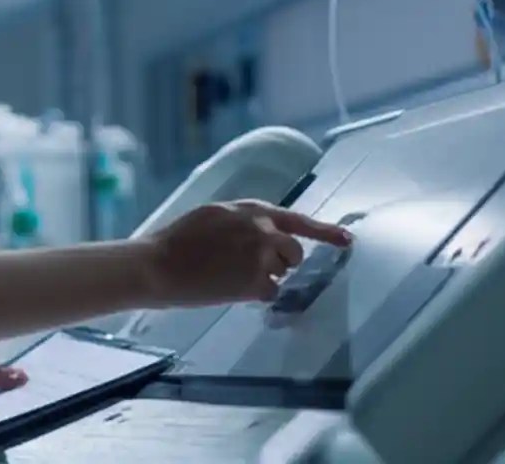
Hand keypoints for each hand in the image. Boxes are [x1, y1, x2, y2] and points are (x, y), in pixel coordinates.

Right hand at [142, 199, 352, 305]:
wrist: (157, 264)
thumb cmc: (177, 240)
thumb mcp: (213, 215)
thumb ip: (243, 221)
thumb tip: (265, 235)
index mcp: (251, 210)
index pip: (298, 220)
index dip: (326, 232)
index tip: (348, 240)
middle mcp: (262, 230)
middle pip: (293, 251)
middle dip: (280, 261)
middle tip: (250, 266)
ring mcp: (260, 257)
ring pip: (281, 274)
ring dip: (263, 278)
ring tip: (228, 274)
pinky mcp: (254, 283)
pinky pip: (269, 293)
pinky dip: (253, 294)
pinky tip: (227, 288)